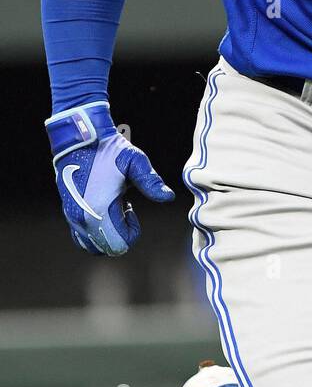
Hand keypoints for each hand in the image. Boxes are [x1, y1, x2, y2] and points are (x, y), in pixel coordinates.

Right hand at [45, 102, 174, 255]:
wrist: (79, 137)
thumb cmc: (108, 149)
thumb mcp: (134, 161)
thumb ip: (151, 182)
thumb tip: (168, 197)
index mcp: (100, 210)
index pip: (119, 244)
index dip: (132, 232)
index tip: (131, 208)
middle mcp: (83, 218)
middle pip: (106, 248)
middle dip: (119, 232)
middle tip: (123, 207)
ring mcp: (72, 216)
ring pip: (91, 244)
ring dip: (106, 231)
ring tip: (113, 206)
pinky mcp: (68, 211)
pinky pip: (81, 235)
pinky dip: (94, 228)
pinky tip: (102, 205)